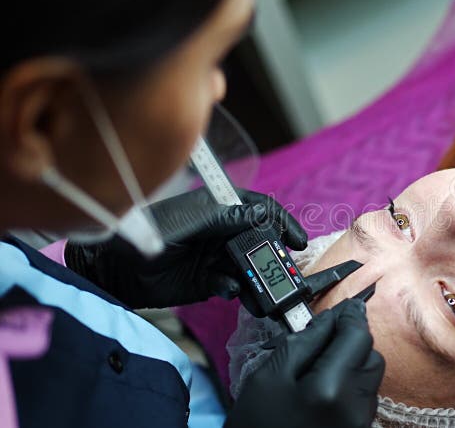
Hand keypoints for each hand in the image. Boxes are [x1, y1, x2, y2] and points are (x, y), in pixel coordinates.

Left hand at [65, 188, 306, 307]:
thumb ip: (223, 218)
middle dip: (274, 255)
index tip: (296, 240)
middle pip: (261, 240)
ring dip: (258, 277)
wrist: (114, 268)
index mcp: (220, 209)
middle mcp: (224, 232)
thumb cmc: (146, 233)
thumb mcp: (187, 222)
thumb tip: (260, 215)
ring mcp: (218, 257)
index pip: (260, 210)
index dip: (282, 222)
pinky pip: (234, 285)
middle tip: (284, 269)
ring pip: (251, 266)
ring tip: (261, 290)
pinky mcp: (210, 281)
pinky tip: (227, 290)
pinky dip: (235, 289)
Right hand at [226, 299, 384, 427]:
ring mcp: (360, 424)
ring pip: (370, 377)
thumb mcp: (269, 377)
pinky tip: (323, 390)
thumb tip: (331, 318)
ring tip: (318, 368)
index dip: (350, 315)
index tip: (343, 306)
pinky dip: (349, 386)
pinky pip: (363, 398)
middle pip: (371, 355)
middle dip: (352, 342)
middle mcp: (355, 408)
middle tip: (322, 340)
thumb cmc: (256, 426)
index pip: (358, 335)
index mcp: (332, 389)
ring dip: (352, 364)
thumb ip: (304, 342)